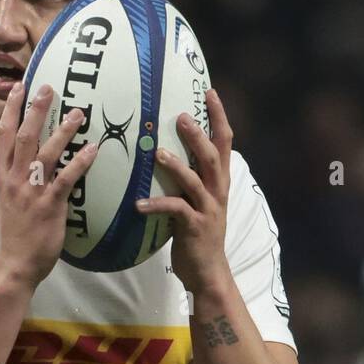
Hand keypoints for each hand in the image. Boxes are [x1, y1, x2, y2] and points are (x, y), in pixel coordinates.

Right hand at [0, 82, 97, 289]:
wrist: (15, 264)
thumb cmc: (14, 235)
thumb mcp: (5, 202)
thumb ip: (13, 181)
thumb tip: (21, 164)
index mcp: (3, 177)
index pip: (4, 136)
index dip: (11, 110)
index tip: (19, 88)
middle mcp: (15, 179)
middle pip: (24, 136)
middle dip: (36, 109)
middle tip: (49, 87)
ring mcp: (32, 192)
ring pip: (46, 152)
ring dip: (63, 130)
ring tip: (79, 113)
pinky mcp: (49, 205)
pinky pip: (66, 178)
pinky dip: (80, 161)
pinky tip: (93, 149)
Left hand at [136, 87, 232, 291]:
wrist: (209, 272)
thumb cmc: (198, 235)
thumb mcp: (198, 201)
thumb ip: (188, 179)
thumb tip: (164, 154)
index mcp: (220, 181)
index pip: (224, 141)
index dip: (218, 116)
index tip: (210, 91)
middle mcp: (218, 191)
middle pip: (211, 155)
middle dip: (197, 134)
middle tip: (180, 116)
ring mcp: (208, 209)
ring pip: (195, 180)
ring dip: (176, 165)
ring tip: (158, 153)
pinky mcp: (195, 227)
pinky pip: (176, 210)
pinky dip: (157, 205)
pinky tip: (139, 204)